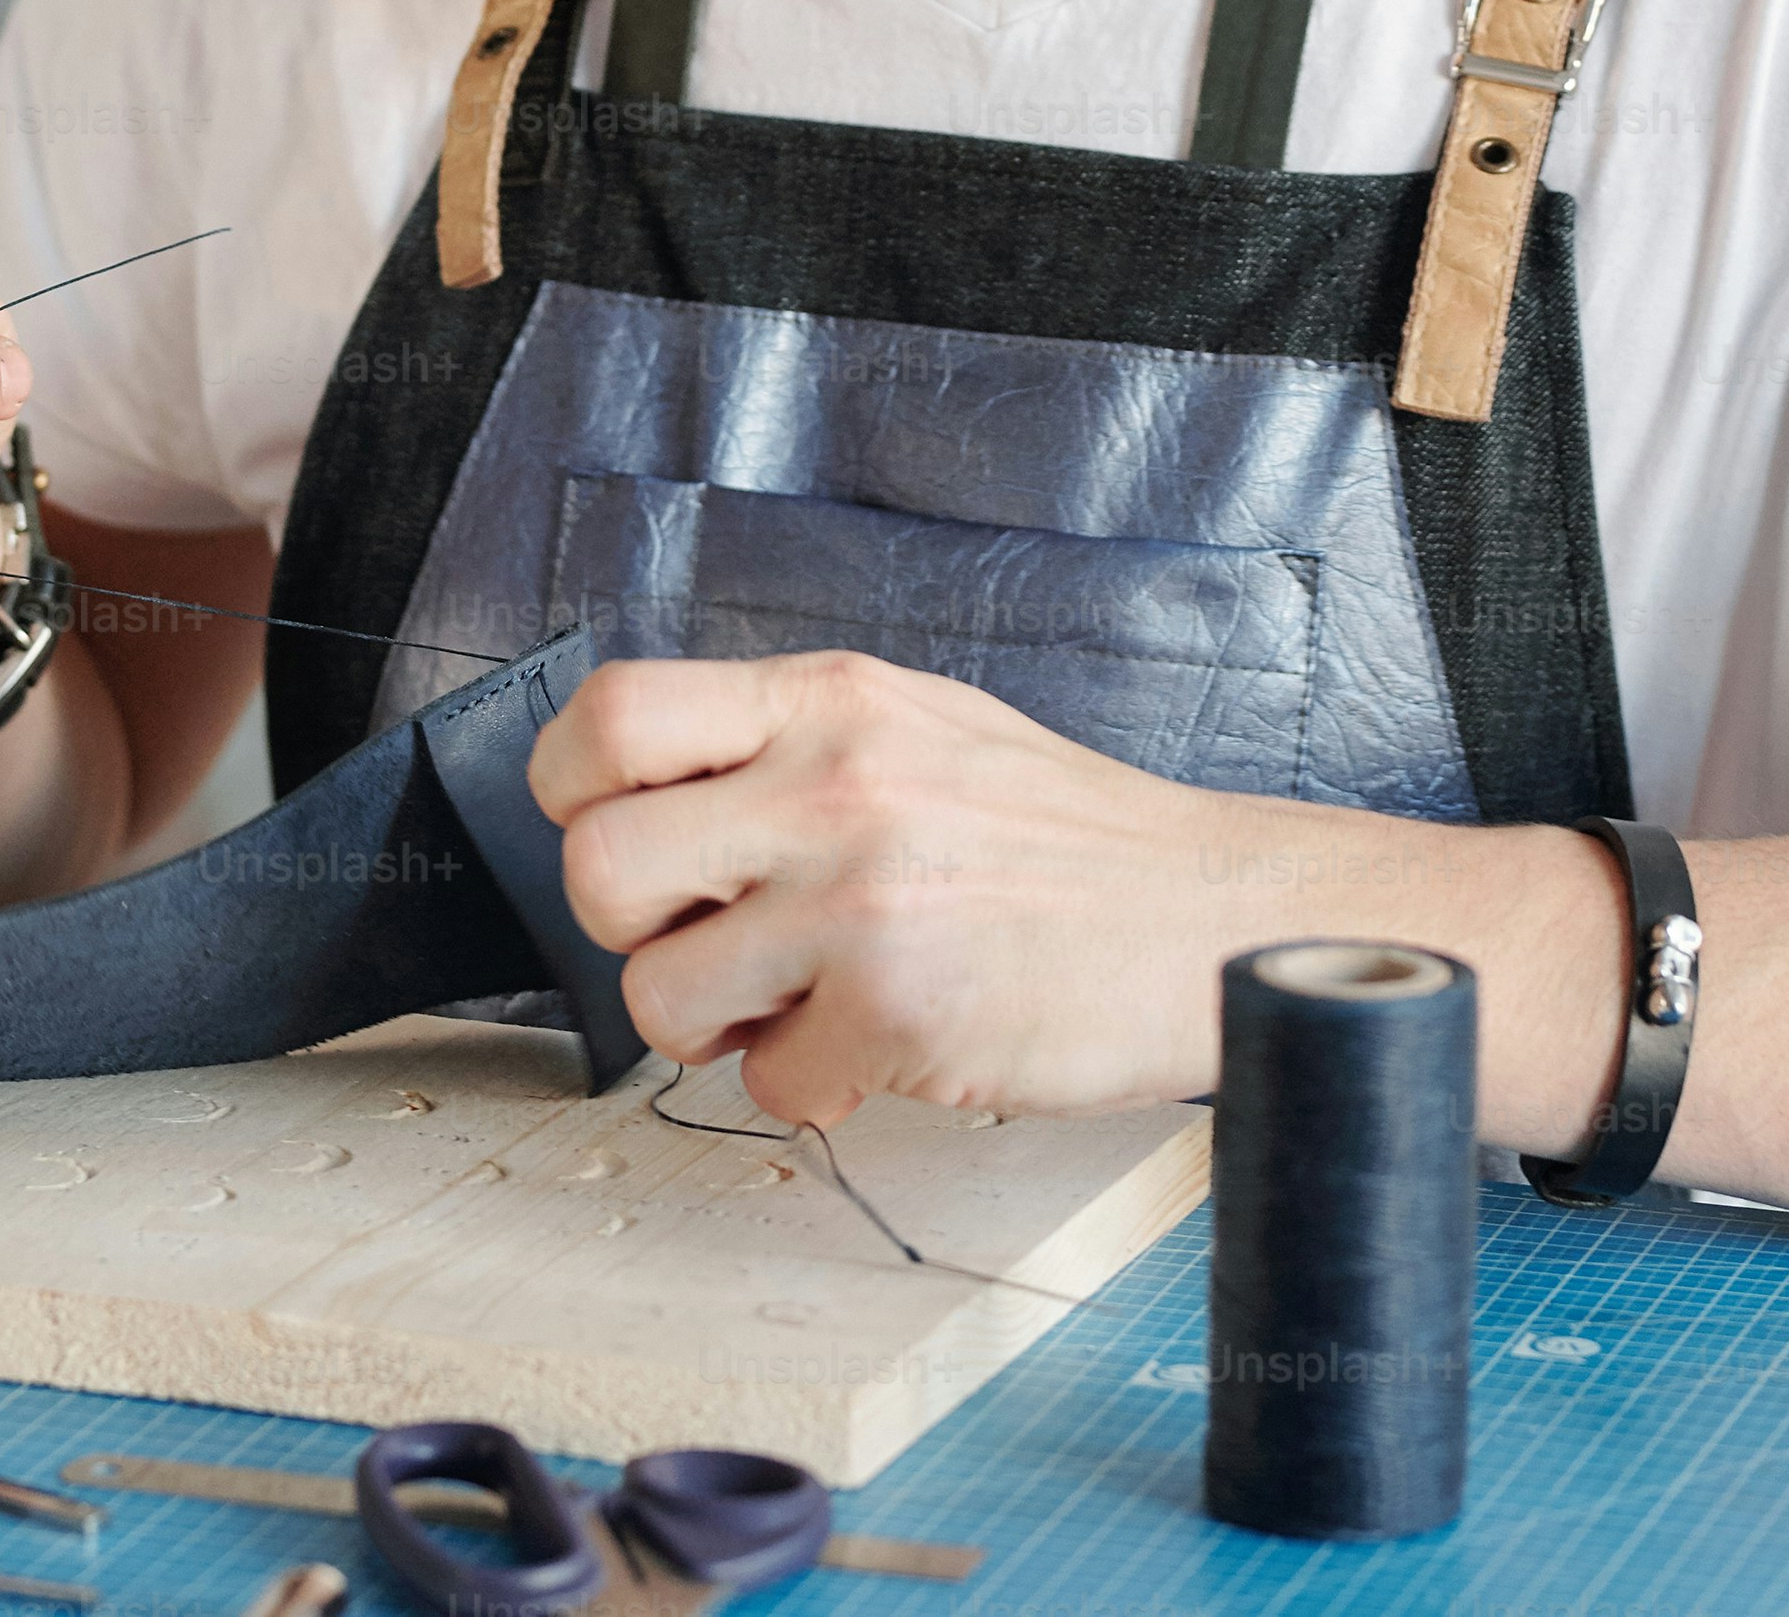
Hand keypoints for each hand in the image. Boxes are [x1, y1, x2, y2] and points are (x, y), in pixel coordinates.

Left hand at [529, 651, 1354, 1126]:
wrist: (1212, 917)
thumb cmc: (1069, 840)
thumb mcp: (922, 728)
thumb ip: (789, 746)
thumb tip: (650, 797)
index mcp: (829, 702)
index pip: (612, 713)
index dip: (576, 789)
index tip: (616, 830)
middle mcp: (833, 784)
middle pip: (598, 865)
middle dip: (634, 932)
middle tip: (709, 942)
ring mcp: (861, 900)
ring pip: (658, 997)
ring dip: (714, 1029)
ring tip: (796, 1006)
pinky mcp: (896, 1010)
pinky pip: (770, 1086)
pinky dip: (817, 1087)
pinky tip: (881, 1046)